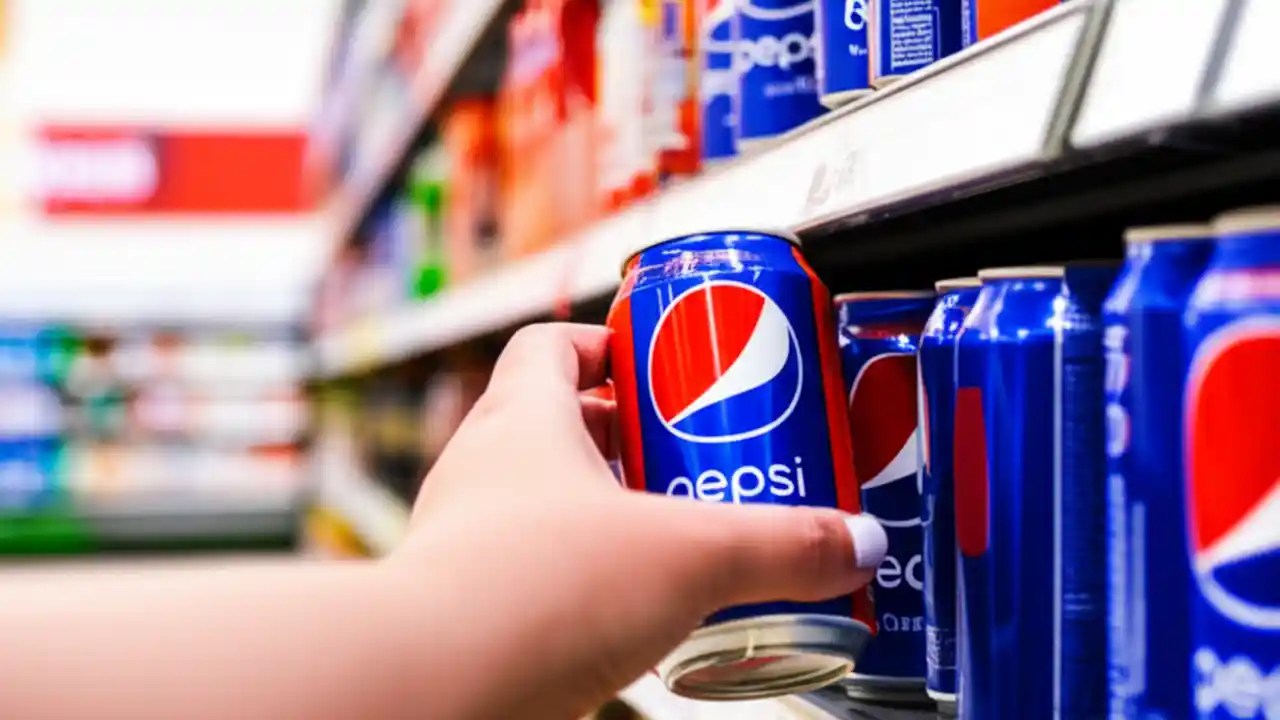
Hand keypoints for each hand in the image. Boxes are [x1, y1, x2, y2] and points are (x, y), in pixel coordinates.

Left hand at [392, 323, 886, 718]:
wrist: (433, 688)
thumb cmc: (534, 591)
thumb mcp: (689, 557)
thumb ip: (780, 547)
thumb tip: (855, 544)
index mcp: (524, 419)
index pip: (554, 344)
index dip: (611, 345)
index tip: (667, 368)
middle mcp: (484, 468)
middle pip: (558, 423)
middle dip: (631, 438)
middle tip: (695, 458)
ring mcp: (467, 537)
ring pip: (542, 500)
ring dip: (606, 510)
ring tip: (675, 536)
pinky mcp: (469, 603)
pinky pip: (530, 568)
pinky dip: (582, 576)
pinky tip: (634, 612)